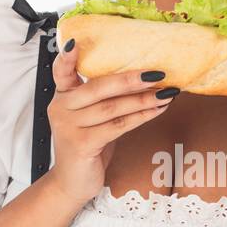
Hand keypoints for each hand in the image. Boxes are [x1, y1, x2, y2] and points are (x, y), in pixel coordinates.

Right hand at [46, 39, 176, 208]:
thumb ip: (102, 99)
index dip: (66, 57)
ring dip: (143, 100)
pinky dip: (141, 117)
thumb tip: (141, 79)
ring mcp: (70, 127)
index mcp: (62, 97)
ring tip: (167, 93)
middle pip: (98, 87)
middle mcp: (61, 109)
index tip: (75, 42)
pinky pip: (117, 126)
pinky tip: (158, 111)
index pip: (60, 71)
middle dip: (130, 79)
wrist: (71, 183)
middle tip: (157, 74)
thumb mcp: (89, 118)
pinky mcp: (82, 144)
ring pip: (112, 108)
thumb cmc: (86, 146)